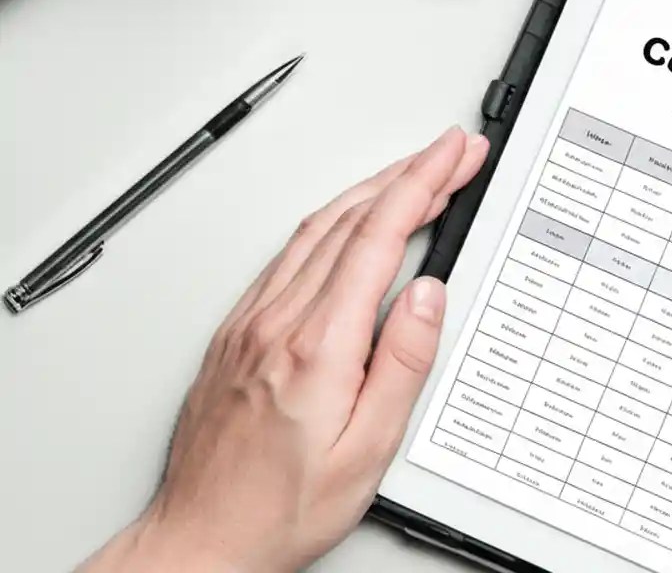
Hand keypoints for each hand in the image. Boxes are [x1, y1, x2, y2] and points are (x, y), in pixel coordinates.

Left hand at [80, 127, 488, 572]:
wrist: (203, 536)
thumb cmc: (282, 506)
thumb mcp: (368, 450)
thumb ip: (403, 363)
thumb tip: (427, 296)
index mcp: (318, 346)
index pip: (379, 238)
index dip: (423, 184)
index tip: (454, 155)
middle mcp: (278, 321)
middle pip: (350, 219)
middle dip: (408, 173)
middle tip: (450, 152)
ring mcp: (252, 321)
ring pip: (317, 228)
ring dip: (370, 190)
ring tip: (412, 174)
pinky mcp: (237, 331)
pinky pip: (290, 253)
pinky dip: (333, 221)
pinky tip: (349, 221)